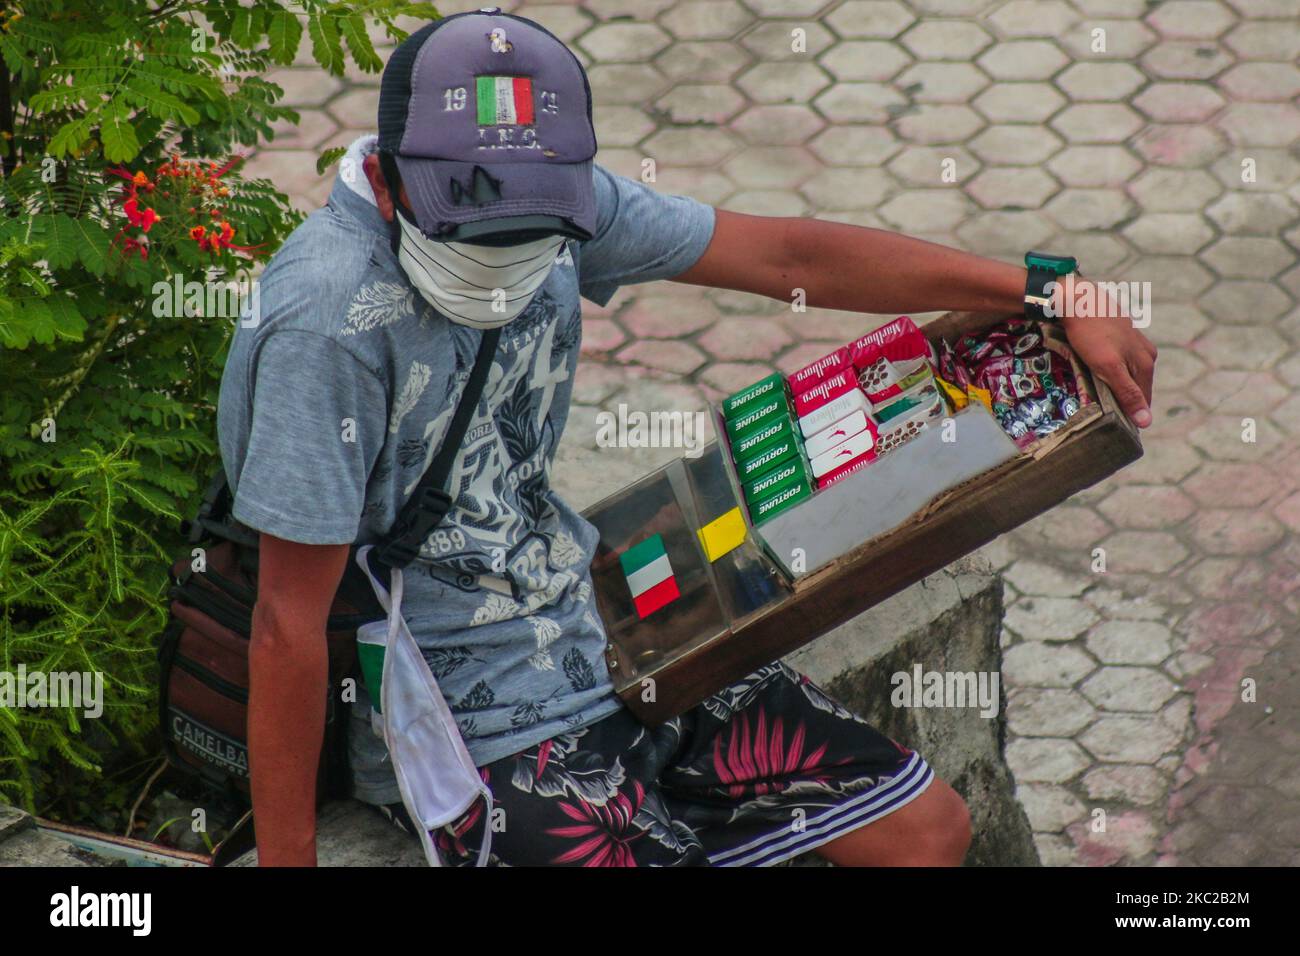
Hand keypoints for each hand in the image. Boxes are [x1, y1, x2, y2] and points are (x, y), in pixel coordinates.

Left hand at [1052, 279, 1157, 428]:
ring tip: (1097, 392)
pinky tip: (1096, 370)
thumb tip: (1147, 422)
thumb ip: (1127, 393)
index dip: (1130, 414)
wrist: (1077, 299)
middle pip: (1136, 385)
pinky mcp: (1121, 333)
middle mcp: (1146, 352)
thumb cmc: (1091, 334)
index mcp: (1146, 362)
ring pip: (1126, 372)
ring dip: (1115, 383)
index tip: (1114, 427)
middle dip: (1123, 398)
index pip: (1143, 399)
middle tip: (1102, 412)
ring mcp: (1134, 341)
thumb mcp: (1108, 367)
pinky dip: (1109, 368)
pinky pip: (1118, 359)